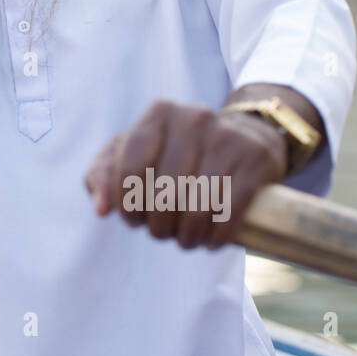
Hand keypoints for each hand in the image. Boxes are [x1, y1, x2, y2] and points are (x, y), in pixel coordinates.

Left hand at [83, 100, 287, 249]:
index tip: (133, 220)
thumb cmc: (176, 151)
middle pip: (165, 192)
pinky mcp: (254, 157)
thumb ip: (103, 175)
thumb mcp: (134, 153)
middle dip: (158, 224)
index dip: (128, 204)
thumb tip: (102, 209)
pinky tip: (211, 242)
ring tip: (186, 240)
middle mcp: (193, 118)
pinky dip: (217, 235)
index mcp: (158, 113)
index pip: (131, 169)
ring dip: (188, 235)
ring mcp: (227, 136)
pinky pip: (230, 208)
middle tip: (161, 233)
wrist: (245, 135)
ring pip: (197, 205)